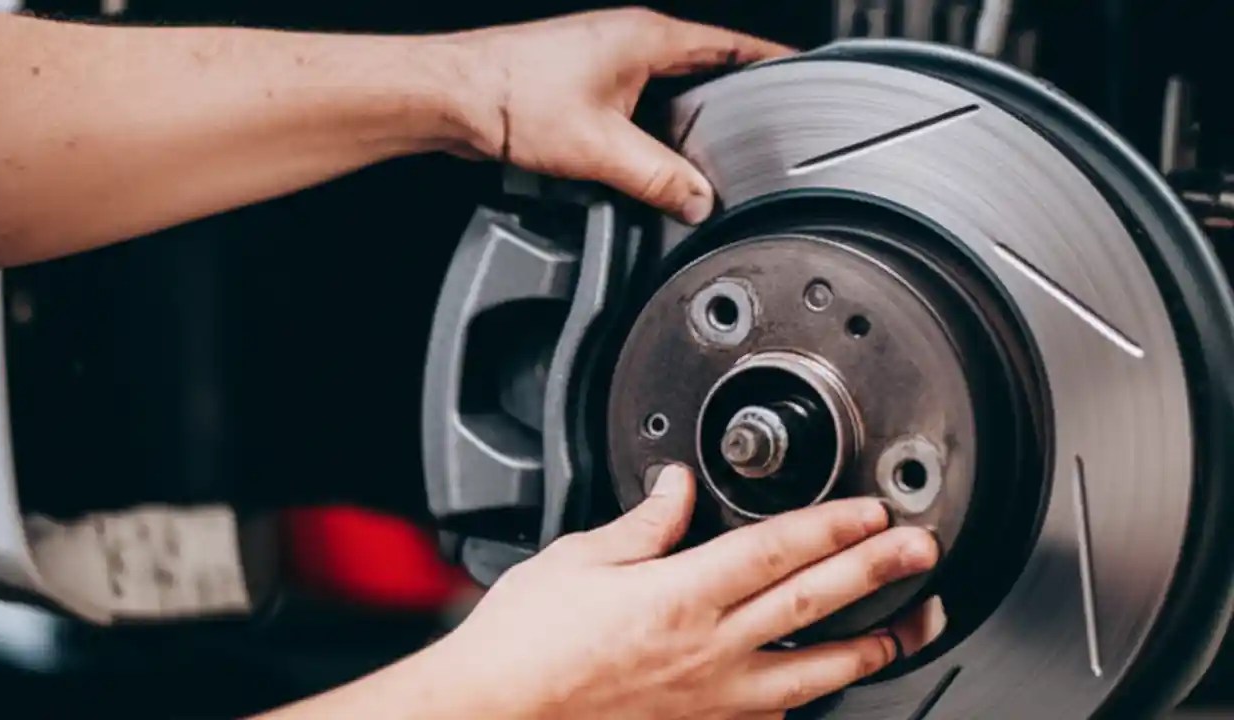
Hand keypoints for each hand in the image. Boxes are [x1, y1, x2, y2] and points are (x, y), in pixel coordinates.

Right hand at [350, 465, 942, 719]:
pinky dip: (809, 697)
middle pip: (814, 603)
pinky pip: (774, 716)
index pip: (777, 549)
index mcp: (678, 595)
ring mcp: (713, 700)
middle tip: (923, 551)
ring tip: (916, 628)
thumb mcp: (577, 561)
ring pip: (816, 671)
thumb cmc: (526, 644)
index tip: (873, 510)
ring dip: (874, 645)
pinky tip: (826, 686)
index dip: (835, 525)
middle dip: (879, 572)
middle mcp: (708, 650)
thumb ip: (642, 523)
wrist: (495, 715)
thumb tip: (677, 486)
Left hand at [446, 9, 794, 224]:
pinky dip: (650, 130)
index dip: (770, 61)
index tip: (802, 73)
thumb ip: (657, 178)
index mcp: (647, 38)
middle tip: (760, 131)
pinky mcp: (582, 85)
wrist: (453, 97)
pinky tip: (645, 159)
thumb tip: (696, 199)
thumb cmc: (512, 98)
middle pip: (703, 70)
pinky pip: (636, 106)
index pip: (730, 46)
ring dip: (684, 121)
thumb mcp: (600, 149)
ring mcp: (605, 61)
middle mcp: (629, 41)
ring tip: (703, 153)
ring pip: (667, 91)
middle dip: (731, 101)